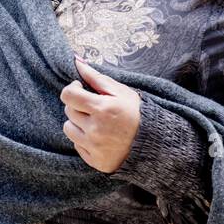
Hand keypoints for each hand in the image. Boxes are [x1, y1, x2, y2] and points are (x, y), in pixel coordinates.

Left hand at [60, 55, 141, 173]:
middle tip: (93, 106)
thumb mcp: (120, 91)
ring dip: (77, 123)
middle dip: (78, 106)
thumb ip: (96, 77)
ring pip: (68, 129)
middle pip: (68, 112)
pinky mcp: (95, 161)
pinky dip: (84, 139)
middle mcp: (95, 130)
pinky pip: (77, 146)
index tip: (80, 89)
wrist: (154, 143)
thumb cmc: (137, 113)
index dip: (72, 89)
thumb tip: (77, 61)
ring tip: (95, 122)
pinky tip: (100, 136)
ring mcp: (94, 148)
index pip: (69, 95)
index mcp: (102, 109)